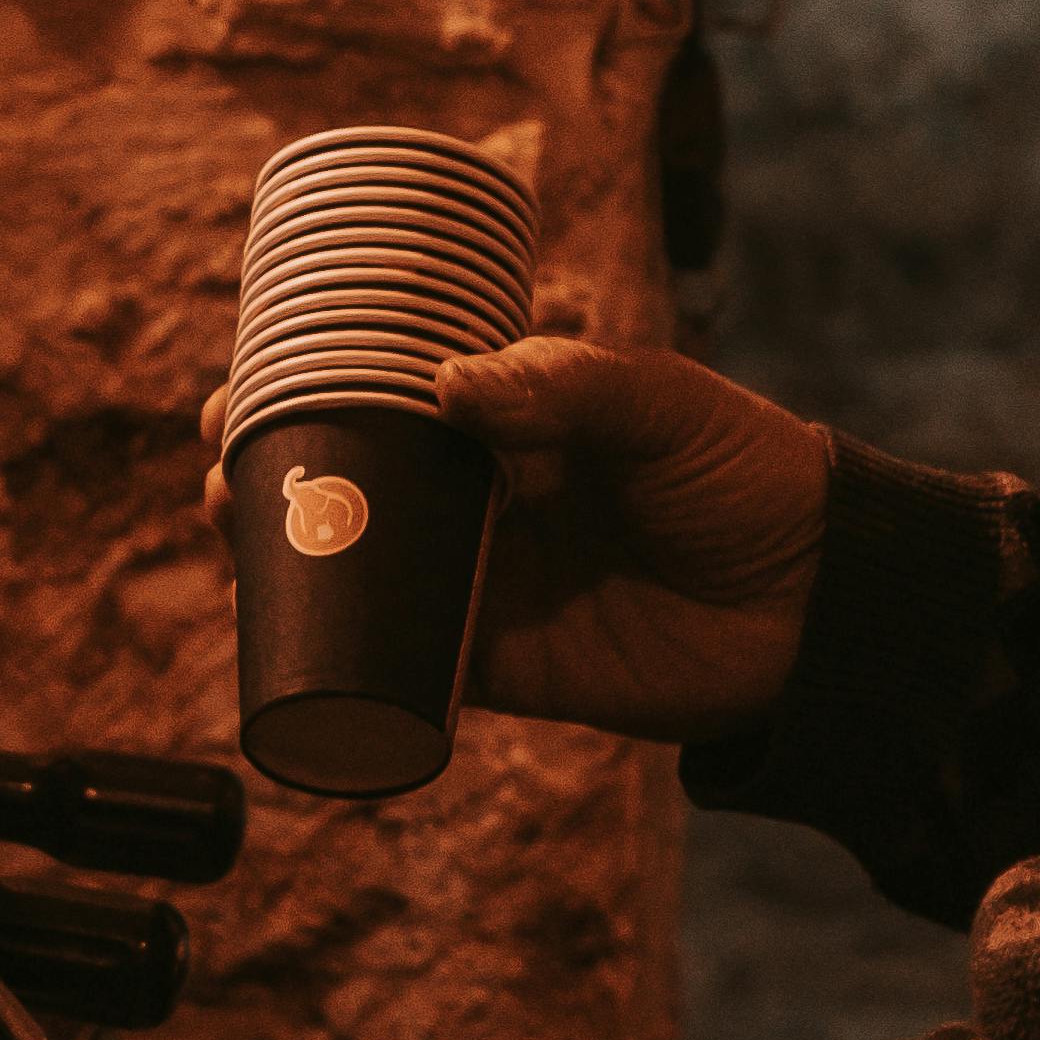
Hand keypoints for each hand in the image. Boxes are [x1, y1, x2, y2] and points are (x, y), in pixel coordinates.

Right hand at [199, 332, 827, 741]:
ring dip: (286, 551)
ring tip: (224, 521)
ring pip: (365, 568)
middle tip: (217, 450)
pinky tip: (281, 635)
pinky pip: (406, 666)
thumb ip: (566, 386)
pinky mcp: (507, 668)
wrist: (821, 601)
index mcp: (523, 422)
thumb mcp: (664, 403)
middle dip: (276, 464)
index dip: (321, 382)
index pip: (399, 394)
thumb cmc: (751, 477)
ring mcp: (493, 583)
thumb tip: (448, 381)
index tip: (251, 370)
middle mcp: (492, 500)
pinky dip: (345, 656)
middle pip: (359, 480)